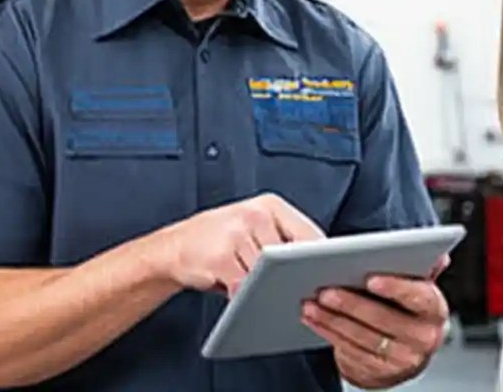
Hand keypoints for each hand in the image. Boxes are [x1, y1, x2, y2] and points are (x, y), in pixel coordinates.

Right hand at [153, 193, 324, 296]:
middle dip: (293, 278)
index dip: (320, 260)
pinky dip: (244, 297)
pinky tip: (240, 296)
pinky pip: (243, 286)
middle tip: (296, 292)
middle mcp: (254, 214)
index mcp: (270, 205)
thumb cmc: (221, 241)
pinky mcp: (220, 257)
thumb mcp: (254, 229)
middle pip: (291, 256)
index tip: (328, 277)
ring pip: (267, 274)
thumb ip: (283, 240)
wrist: (174, 247)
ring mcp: (236, 234)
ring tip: (262, 293)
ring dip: (265, 289)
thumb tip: (317, 268)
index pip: (309, 234)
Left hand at [301, 256, 449, 389]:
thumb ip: (421, 268)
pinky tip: (313, 319)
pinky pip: (350, 352)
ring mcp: (402, 360)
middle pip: (384, 320)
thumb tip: (439, 255)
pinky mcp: (379, 373)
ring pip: (362, 338)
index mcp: (434, 310)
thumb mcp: (417, 288)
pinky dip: (328, 333)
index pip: (419, 298)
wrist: (404, 352)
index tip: (371, 279)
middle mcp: (423, 338)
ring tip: (311, 303)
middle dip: (352, 304)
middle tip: (325, 290)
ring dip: (333, 320)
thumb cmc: (406, 309)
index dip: (396, 288)